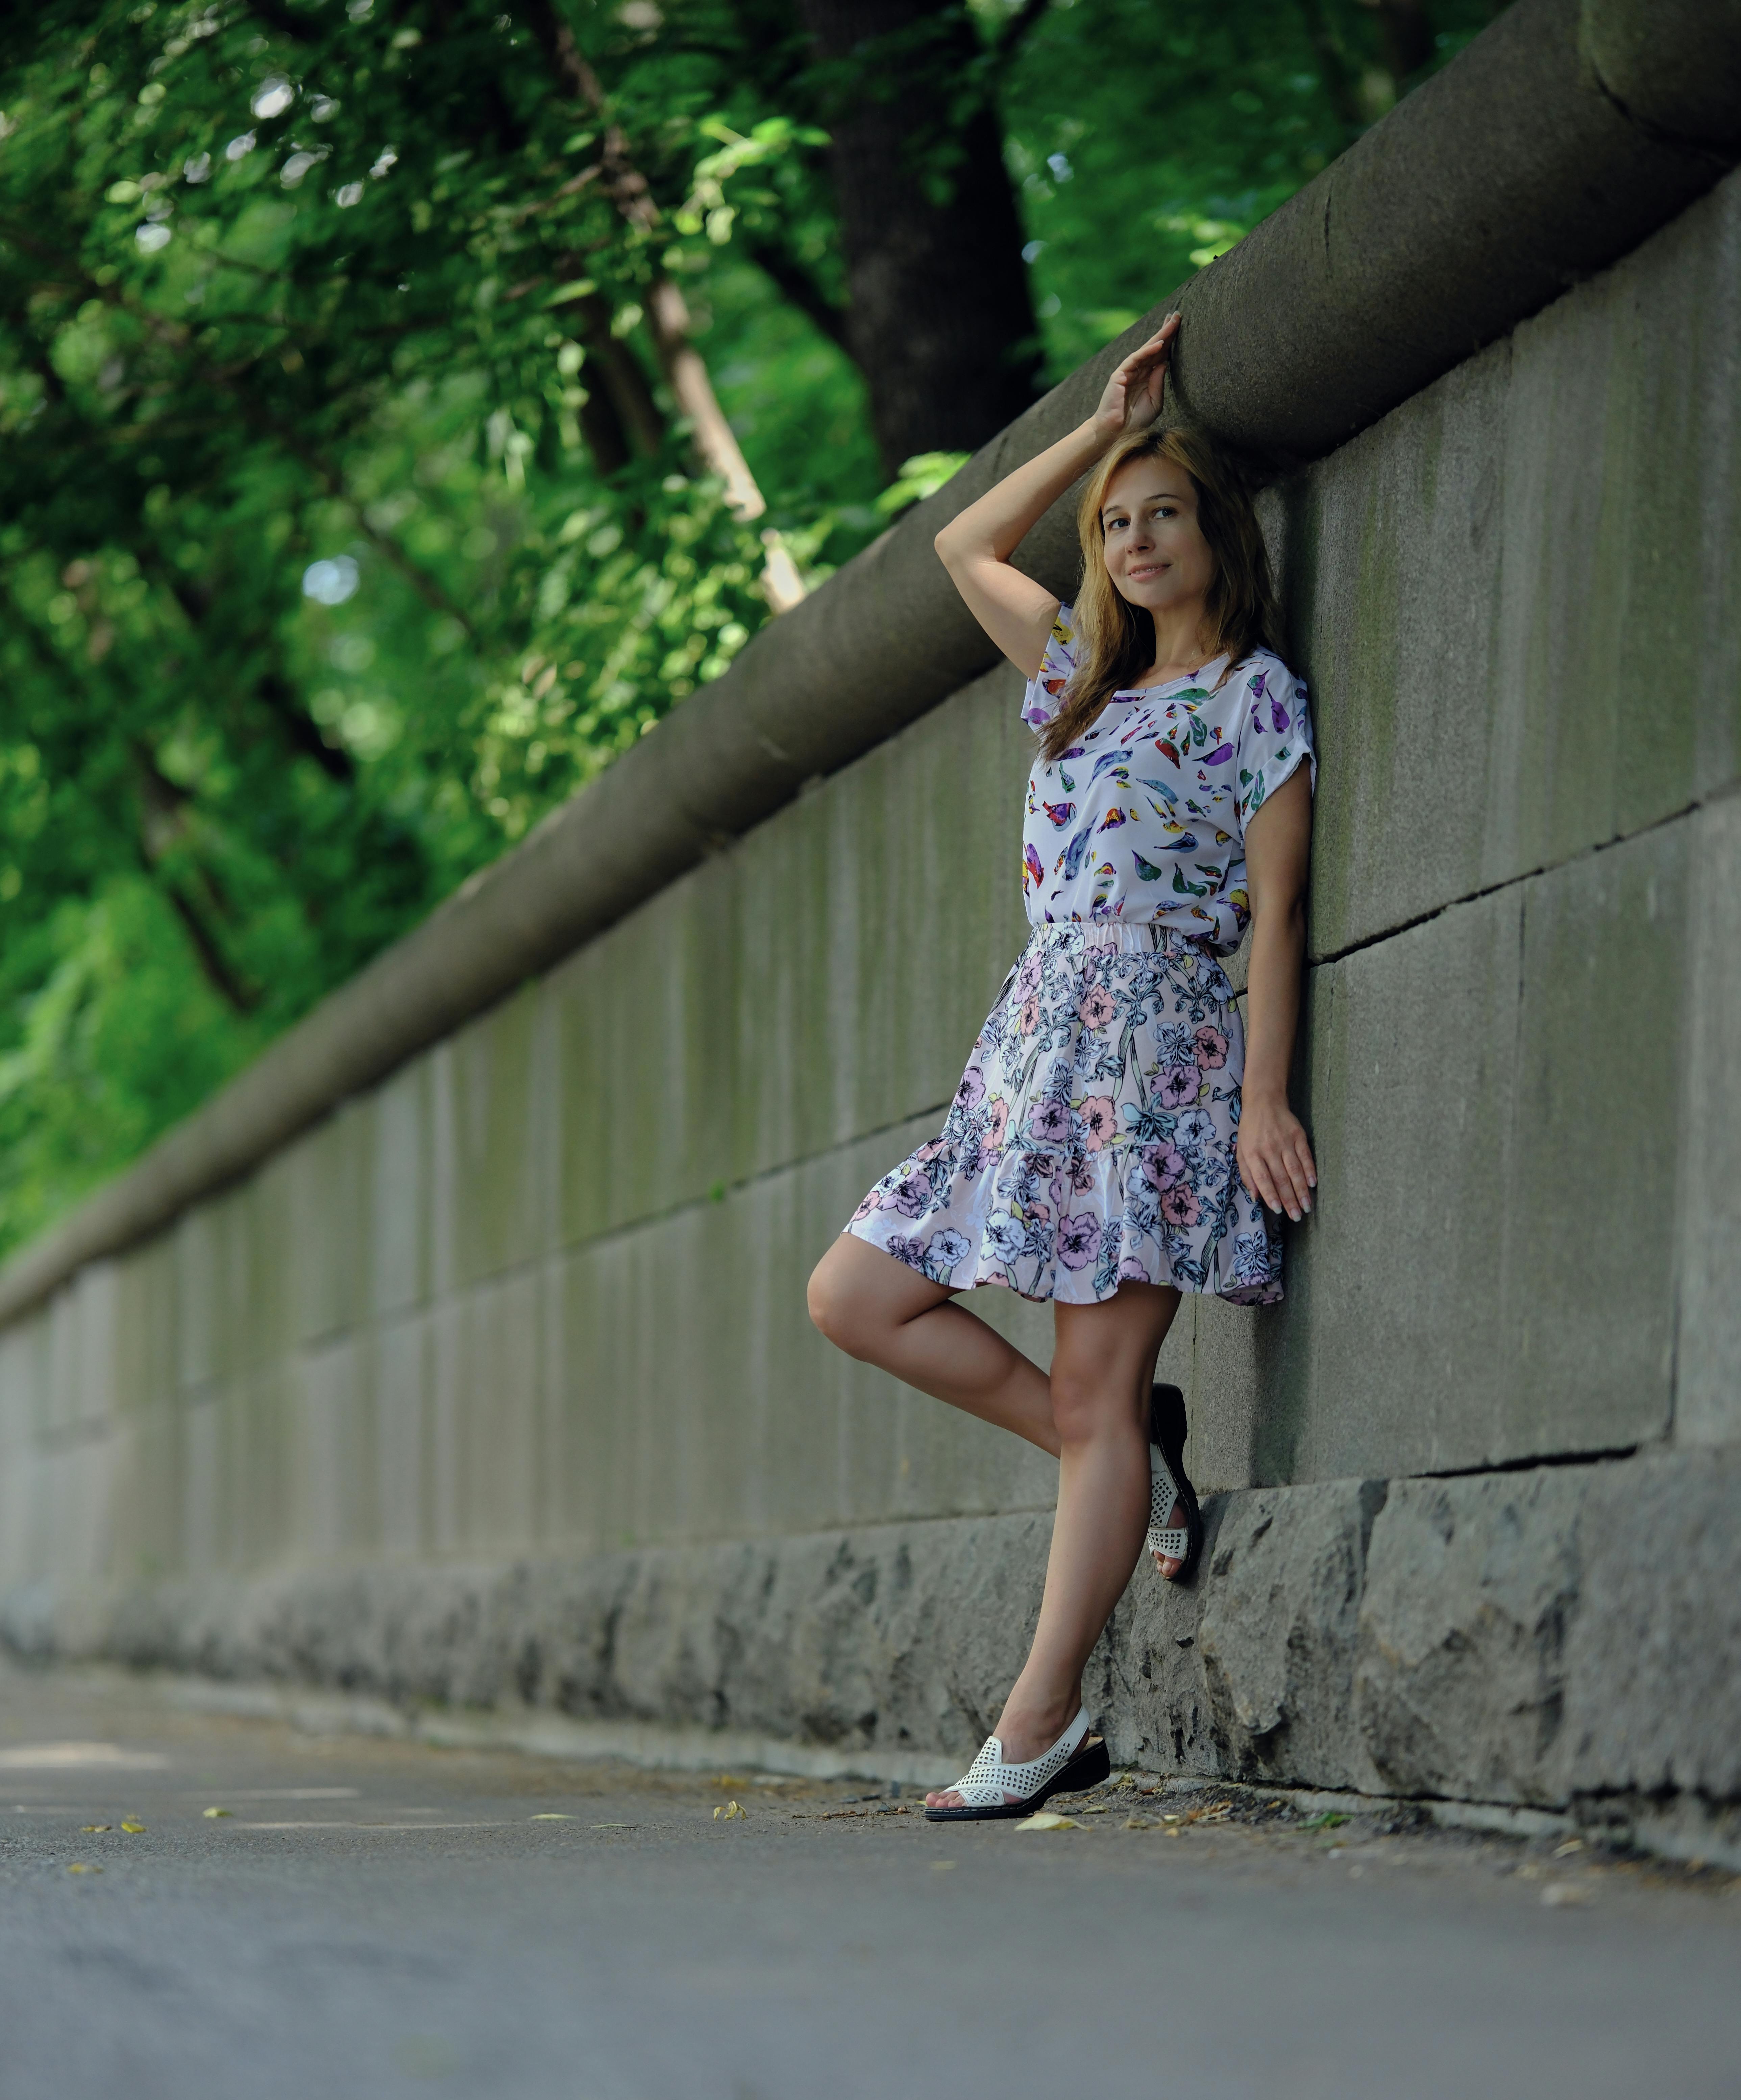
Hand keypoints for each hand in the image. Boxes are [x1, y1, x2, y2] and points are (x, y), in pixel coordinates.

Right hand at [1091, 313, 1179, 443]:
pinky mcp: (1120, 374)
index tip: (1179, 325)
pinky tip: (1159, 343)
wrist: (1116, 432)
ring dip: (1160, 335)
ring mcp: (1129, 371)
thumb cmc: (1135, 421)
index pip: (1161, 354)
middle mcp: (1139, 370)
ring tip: (1172, 323)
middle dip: (1167, 331)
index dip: (1170, 340)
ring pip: (1147, 349)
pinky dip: (1147, 351)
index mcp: (1148, 376)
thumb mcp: (1155, 402)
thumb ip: (1159, 384)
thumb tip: (1165, 363)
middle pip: (1155, 347)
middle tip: (1178, 315)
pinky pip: (1135, 359)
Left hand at [1236, 1091, 1315, 1222]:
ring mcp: (1285, 1141)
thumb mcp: (1241, 1150)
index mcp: (1252, 1153)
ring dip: (1301, 1190)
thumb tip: (1255, 1197)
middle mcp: (1269, 1148)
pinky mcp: (1298, 1135)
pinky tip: (1313, 1183)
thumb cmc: (1250, 1130)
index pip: (1263, 1179)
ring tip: (1307, 1206)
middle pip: (1281, 1178)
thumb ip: (1246, 1174)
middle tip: (1297, 1216)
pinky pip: (1306, 1156)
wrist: (1264, 1102)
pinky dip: (1310, 1170)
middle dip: (1290, 1199)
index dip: (1271, 1195)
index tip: (1278, 1210)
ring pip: (1295, 1170)